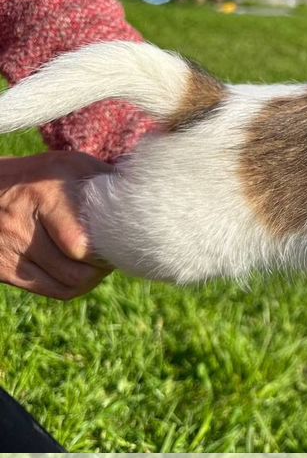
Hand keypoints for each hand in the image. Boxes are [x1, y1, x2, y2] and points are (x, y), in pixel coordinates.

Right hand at [0, 151, 112, 299]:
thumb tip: (142, 191)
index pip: (81, 245)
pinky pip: (52, 291)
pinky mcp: (5, 269)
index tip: (123, 240)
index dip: (109, 250)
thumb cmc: (41, 175)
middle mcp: (24, 224)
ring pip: (69, 285)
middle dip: (104, 266)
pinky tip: (82, 269)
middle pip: (78, 270)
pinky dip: (74, 285)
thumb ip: (104, 177)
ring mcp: (12, 250)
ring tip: (100, 261)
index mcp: (46, 195)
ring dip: (93, 278)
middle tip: (115, 252)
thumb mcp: (70, 165)